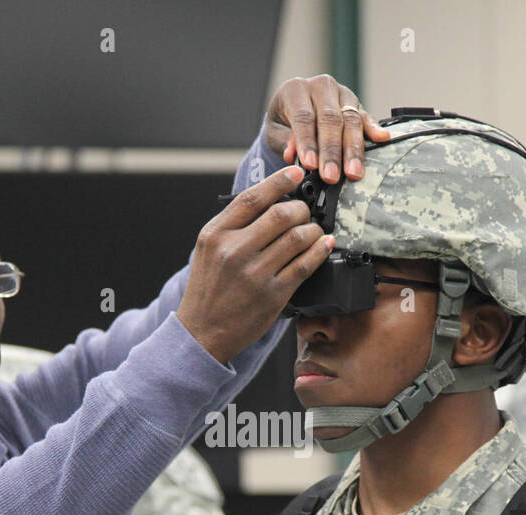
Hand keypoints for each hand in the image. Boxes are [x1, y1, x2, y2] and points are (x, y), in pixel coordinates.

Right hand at [178, 167, 333, 365]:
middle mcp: (234, 251)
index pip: (253, 198)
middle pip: (281, 214)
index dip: (280, 180)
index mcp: (216, 234)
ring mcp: (254, 274)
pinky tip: (324, 245)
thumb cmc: (208, 289)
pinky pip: (305, 265)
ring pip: (298, 237)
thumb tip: (271, 198)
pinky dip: (320, 251)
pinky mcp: (273, 295)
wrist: (202, 331)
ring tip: (314, 231)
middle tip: (304, 213)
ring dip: (314, 230)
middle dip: (301, 209)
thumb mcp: (209, 249)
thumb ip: (234, 224)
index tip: (296, 172)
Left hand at [264, 75, 390, 182]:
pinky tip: (382, 138)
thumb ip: (283, 141)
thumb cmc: (282, 123)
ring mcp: (341, 93)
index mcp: (295, 89)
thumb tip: (293, 154)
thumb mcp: (274, 132)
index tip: (310, 165)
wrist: (293, 110)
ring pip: (350, 120)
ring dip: (352, 149)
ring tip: (353, 172)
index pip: (304, 117)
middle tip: (331, 176)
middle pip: (330, 119)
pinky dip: (374, 128)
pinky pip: (366, 116)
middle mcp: (320, 86)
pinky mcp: (356, 104)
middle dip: (331, 151)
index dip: (308, 142)